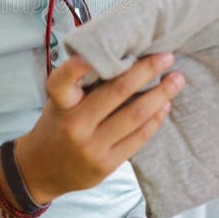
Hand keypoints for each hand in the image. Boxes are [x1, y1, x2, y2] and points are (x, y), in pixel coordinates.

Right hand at [15, 53, 184, 202]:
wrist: (41, 171)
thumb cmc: (56, 125)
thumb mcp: (59, 102)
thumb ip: (82, 83)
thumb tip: (122, 56)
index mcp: (60, 103)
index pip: (64, 79)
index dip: (80, 64)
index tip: (107, 46)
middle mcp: (75, 124)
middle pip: (116, 92)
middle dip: (146, 71)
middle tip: (167, 56)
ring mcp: (92, 147)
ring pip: (135, 116)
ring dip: (161, 95)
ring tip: (177, 80)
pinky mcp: (107, 164)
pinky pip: (138, 138)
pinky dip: (155, 119)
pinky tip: (165, 105)